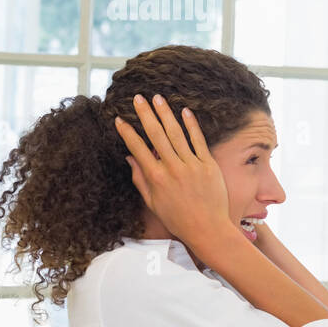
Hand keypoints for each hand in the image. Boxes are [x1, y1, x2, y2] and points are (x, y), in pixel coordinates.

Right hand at [114, 93, 234, 249]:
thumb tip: (130, 158)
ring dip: (166, 113)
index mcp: (156, 178)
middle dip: (145, 114)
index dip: (127, 132)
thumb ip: (140, 179)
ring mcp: (192, 165)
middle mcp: (173, 168)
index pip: (138, 148)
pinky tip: (184, 111)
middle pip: (156, 135)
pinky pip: (198, 141)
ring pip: (176, 134)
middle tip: (137, 98)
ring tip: (157, 98)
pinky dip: (191, 125)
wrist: (208, 228)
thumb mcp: (153, 202)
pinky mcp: (208, 165)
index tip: (119, 119)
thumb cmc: (178, 218)